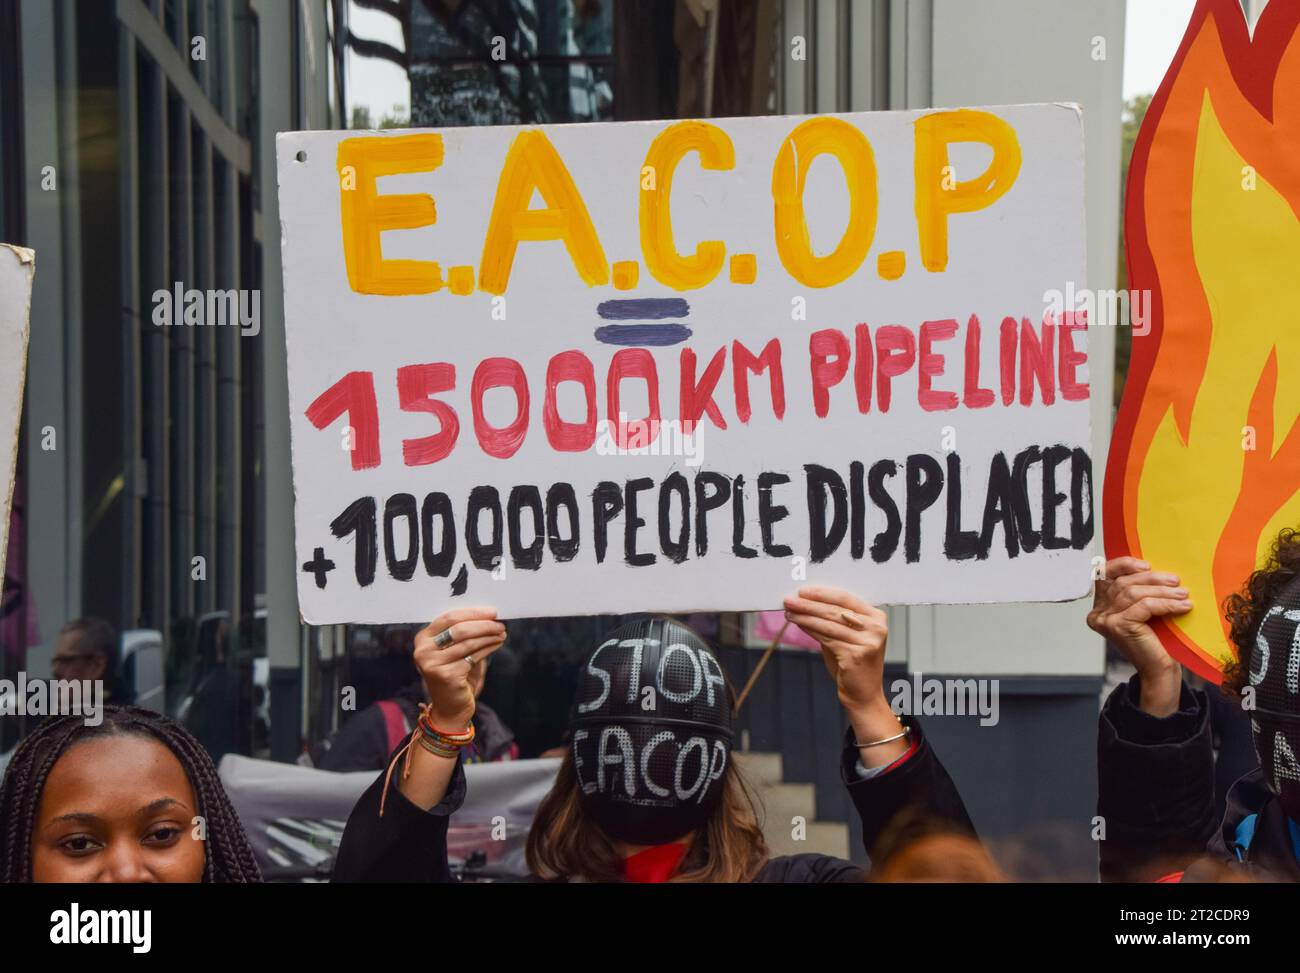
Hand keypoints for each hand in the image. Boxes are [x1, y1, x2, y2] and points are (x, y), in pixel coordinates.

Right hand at [415, 607, 506, 729]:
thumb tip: (488, 615)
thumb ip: (464, 633)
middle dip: (483, 624)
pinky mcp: (445, 675)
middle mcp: (423, 650)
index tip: (492, 612)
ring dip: (488, 636)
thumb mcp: (454, 650)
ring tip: (501, 633)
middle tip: (500, 623)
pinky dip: (488, 648)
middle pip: (458, 628)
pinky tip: (497, 644)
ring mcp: (432, 664)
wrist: (451, 707)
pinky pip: (472, 656)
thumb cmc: (455, 674)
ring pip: (468, 642)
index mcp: (423, 639)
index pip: (449, 617)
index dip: (473, 613)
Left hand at [783, 585, 906, 765]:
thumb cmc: (852, 665)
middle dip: (809, 604)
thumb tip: (805, 603)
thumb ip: (832, 621)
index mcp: (877, 618)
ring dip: (805, 616)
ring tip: (789, 611)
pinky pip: (826, 637)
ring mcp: (868, 641)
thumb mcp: (844, 637)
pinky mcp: (856, 654)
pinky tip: (798, 623)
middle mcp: (876, 627)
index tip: (803, 590)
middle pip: (836, 609)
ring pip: (828, 623)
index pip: (846, 598)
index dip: (822, 593)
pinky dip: (809, 628)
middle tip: (790, 599)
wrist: (863, 695)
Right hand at [1086, 557, 1189, 715]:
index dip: (1124, 565)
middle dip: (1152, 579)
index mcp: (1099, 607)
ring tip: (1183, 594)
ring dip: (1163, 591)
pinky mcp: (1118, 626)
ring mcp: (1105, 620)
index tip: (1147, 565)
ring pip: (1134, 593)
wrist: (1159, 671)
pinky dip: (1166, 603)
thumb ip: (1138, 591)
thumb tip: (1152, 566)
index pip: (1103, 574)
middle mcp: (1097, 613)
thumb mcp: (1143, 610)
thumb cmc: (1155, 639)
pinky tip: (1183, 606)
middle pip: (1123, 583)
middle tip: (1176, 581)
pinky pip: (1144, 606)